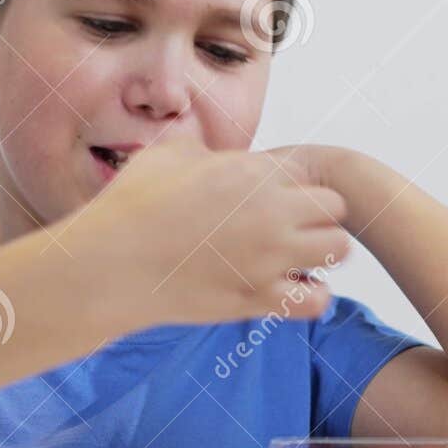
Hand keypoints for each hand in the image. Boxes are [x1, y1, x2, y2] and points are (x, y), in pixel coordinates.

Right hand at [56, 134, 352, 327]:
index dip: (292, 183)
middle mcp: (271, 212)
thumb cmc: (130, 206)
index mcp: (252, 172)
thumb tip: (212, 150)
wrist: (109, 265)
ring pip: (337, 250)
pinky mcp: (258, 299)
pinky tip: (281, 289)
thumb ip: (203, 147)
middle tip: (286, 227)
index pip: (309, 170)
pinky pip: (317, 300)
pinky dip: (307, 296)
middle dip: (316, 215)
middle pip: (335, 207)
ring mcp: (269, 258)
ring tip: (290, 257)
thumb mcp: (166, 153)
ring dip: (319, 253)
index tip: (269, 197)